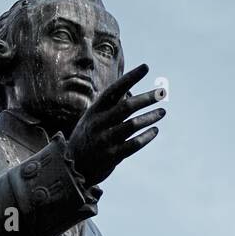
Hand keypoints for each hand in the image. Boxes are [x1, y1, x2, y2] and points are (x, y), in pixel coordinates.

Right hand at [67, 63, 165, 186]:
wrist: (72, 168)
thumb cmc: (87, 138)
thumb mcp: (92, 119)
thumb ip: (110, 107)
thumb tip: (130, 91)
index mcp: (94, 111)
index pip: (114, 90)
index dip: (130, 78)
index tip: (145, 67)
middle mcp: (99, 123)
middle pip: (126, 107)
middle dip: (146, 98)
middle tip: (162, 93)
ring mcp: (105, 140)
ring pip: (132, 125)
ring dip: (150, 117)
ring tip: (162, 112)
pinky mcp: (111, 156)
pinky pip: (133, 144)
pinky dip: (146, 137)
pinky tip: (155, 130)